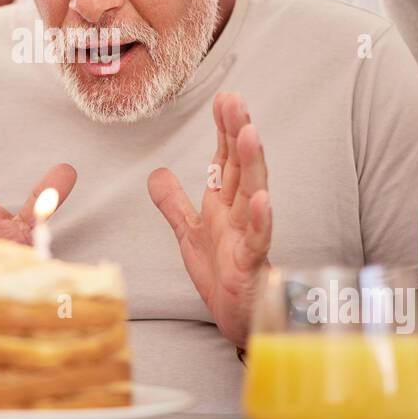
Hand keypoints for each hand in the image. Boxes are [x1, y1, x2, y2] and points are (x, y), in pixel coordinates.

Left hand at [147, 92, 271, 348]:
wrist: (237, 320)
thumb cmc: (222, 276)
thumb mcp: (189, 234)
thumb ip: (174, 203)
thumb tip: (156, 173)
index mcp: (224, 205)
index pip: (225, 160)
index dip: (224, 130)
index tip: (224, 99)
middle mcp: (239, 215)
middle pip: (241, 167)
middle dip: (238, 133)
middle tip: (235, 101)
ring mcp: (248, 237)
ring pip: (253, 194)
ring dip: (252, 164)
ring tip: (250, 133)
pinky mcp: (252, 264)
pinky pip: (258, 240)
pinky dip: (261, 219)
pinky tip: (261, 199)